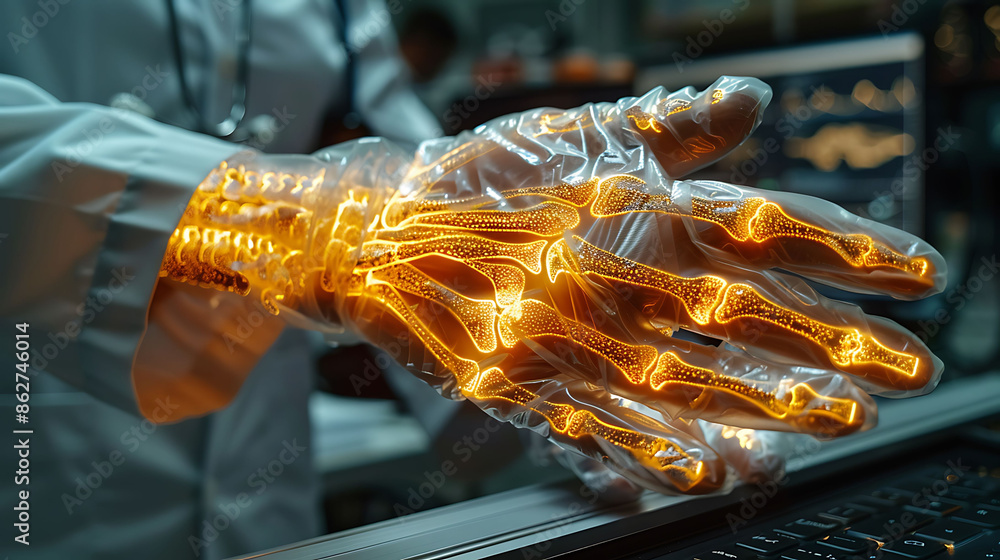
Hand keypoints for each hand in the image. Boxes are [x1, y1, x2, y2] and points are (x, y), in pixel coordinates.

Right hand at [162, 77, 944, 493]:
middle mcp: (599, 264)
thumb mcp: (576, 131)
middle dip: (830, 338)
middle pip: (734, 306)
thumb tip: (753, 98)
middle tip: (909, 366)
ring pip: (677, 373)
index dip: (844, 248)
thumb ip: (671, 122)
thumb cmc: (483, 177)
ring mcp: (554, 329)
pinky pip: (590, 420)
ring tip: (842, 418)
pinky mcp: (511, 380)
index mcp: (624, 198)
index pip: (754, 221)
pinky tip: (713, 467)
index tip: (916, 272)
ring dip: (764, 399)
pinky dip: (654, 447)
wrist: (374, 230)